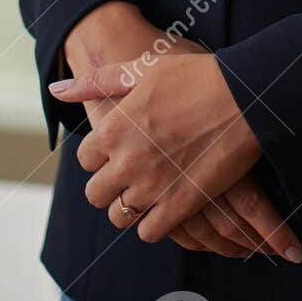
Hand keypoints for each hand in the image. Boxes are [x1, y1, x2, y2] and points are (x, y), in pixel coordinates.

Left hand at [50, 51, 301, 262]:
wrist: (244, 95)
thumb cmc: (195, 75)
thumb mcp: (143, 67)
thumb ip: (96, 82)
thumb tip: (56, 90)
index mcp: (114, 128)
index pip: (85, 160)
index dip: (101, 156)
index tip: (118, 151)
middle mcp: (126, 161)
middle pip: (96, 194)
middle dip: (110, 186)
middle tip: (131, 176)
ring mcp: (152, 186)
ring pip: (120, 216)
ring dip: (130, 207)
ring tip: (149, 193)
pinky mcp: (179, 205)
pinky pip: (149, 233)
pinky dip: (153, 225)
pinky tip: (166, 207)